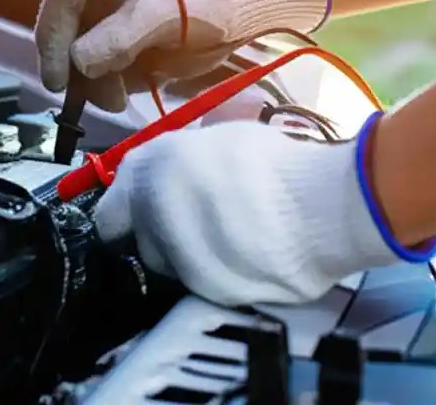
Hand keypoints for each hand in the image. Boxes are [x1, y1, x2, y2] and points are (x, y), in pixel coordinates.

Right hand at [34, 0, 327, 111]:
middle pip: (74, 33)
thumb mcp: (169, 9)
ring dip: (103, 81)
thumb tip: (78, 62)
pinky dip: (123, 81)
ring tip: (124, 99)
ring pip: (94, 55)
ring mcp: (127, 15)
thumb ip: (122, 35)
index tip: (58, 81)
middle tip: (105, 100)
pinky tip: (142, 85)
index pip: (62, 2)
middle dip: (82, 70)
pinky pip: (119, 65)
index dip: (52, 42)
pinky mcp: (144, 37)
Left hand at [92, 120, 435, 305]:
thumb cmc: (273, 161)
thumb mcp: (210, 141)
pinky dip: (222, 276)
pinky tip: (249, 258)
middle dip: (159, 238)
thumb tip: (157, 178)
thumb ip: (170, 165)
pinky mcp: (213, 294)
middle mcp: (154, 220)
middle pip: (140, 246)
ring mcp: (183, 262)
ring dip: (190, 259)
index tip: (139, 218)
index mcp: (149, 175)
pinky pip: (205, 287)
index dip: (125, 218)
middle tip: (197, 224)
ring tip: (231, 240)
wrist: (327, 203)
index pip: (107, 217)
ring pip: (173, 270)